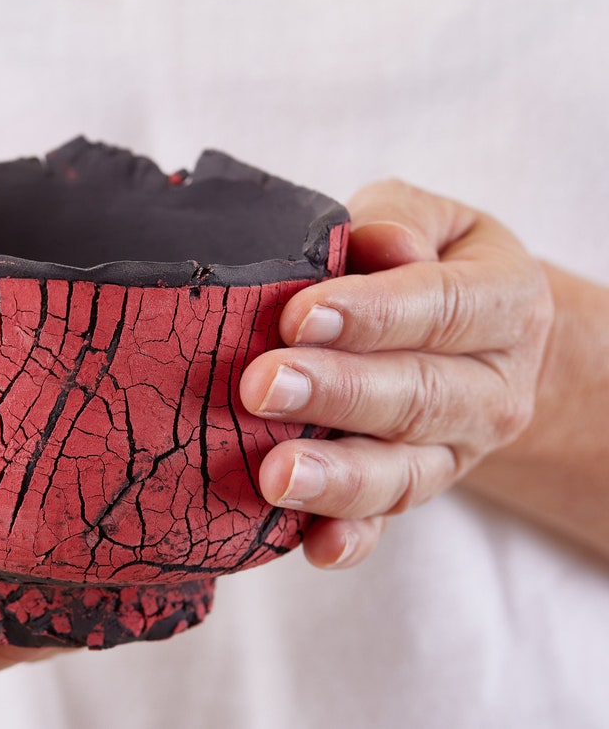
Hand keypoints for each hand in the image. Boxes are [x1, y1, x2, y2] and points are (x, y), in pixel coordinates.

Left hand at [239, 179, 553, 567]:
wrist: (480, 336)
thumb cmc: (431, 263)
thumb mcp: (433, 223)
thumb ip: (400, 223)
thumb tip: (380, 244)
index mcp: (506, 304)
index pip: (443, 307)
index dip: (372, 313)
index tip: (299, 314)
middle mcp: (492, 387)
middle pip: (417, 395)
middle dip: (336, 393)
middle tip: (262, 386)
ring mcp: (457, 449)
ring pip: (404, 471)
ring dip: (337, 476)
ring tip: (277, 475)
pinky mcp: (417, 487)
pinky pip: (387, 519)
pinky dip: (353, 537)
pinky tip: (315, 546)